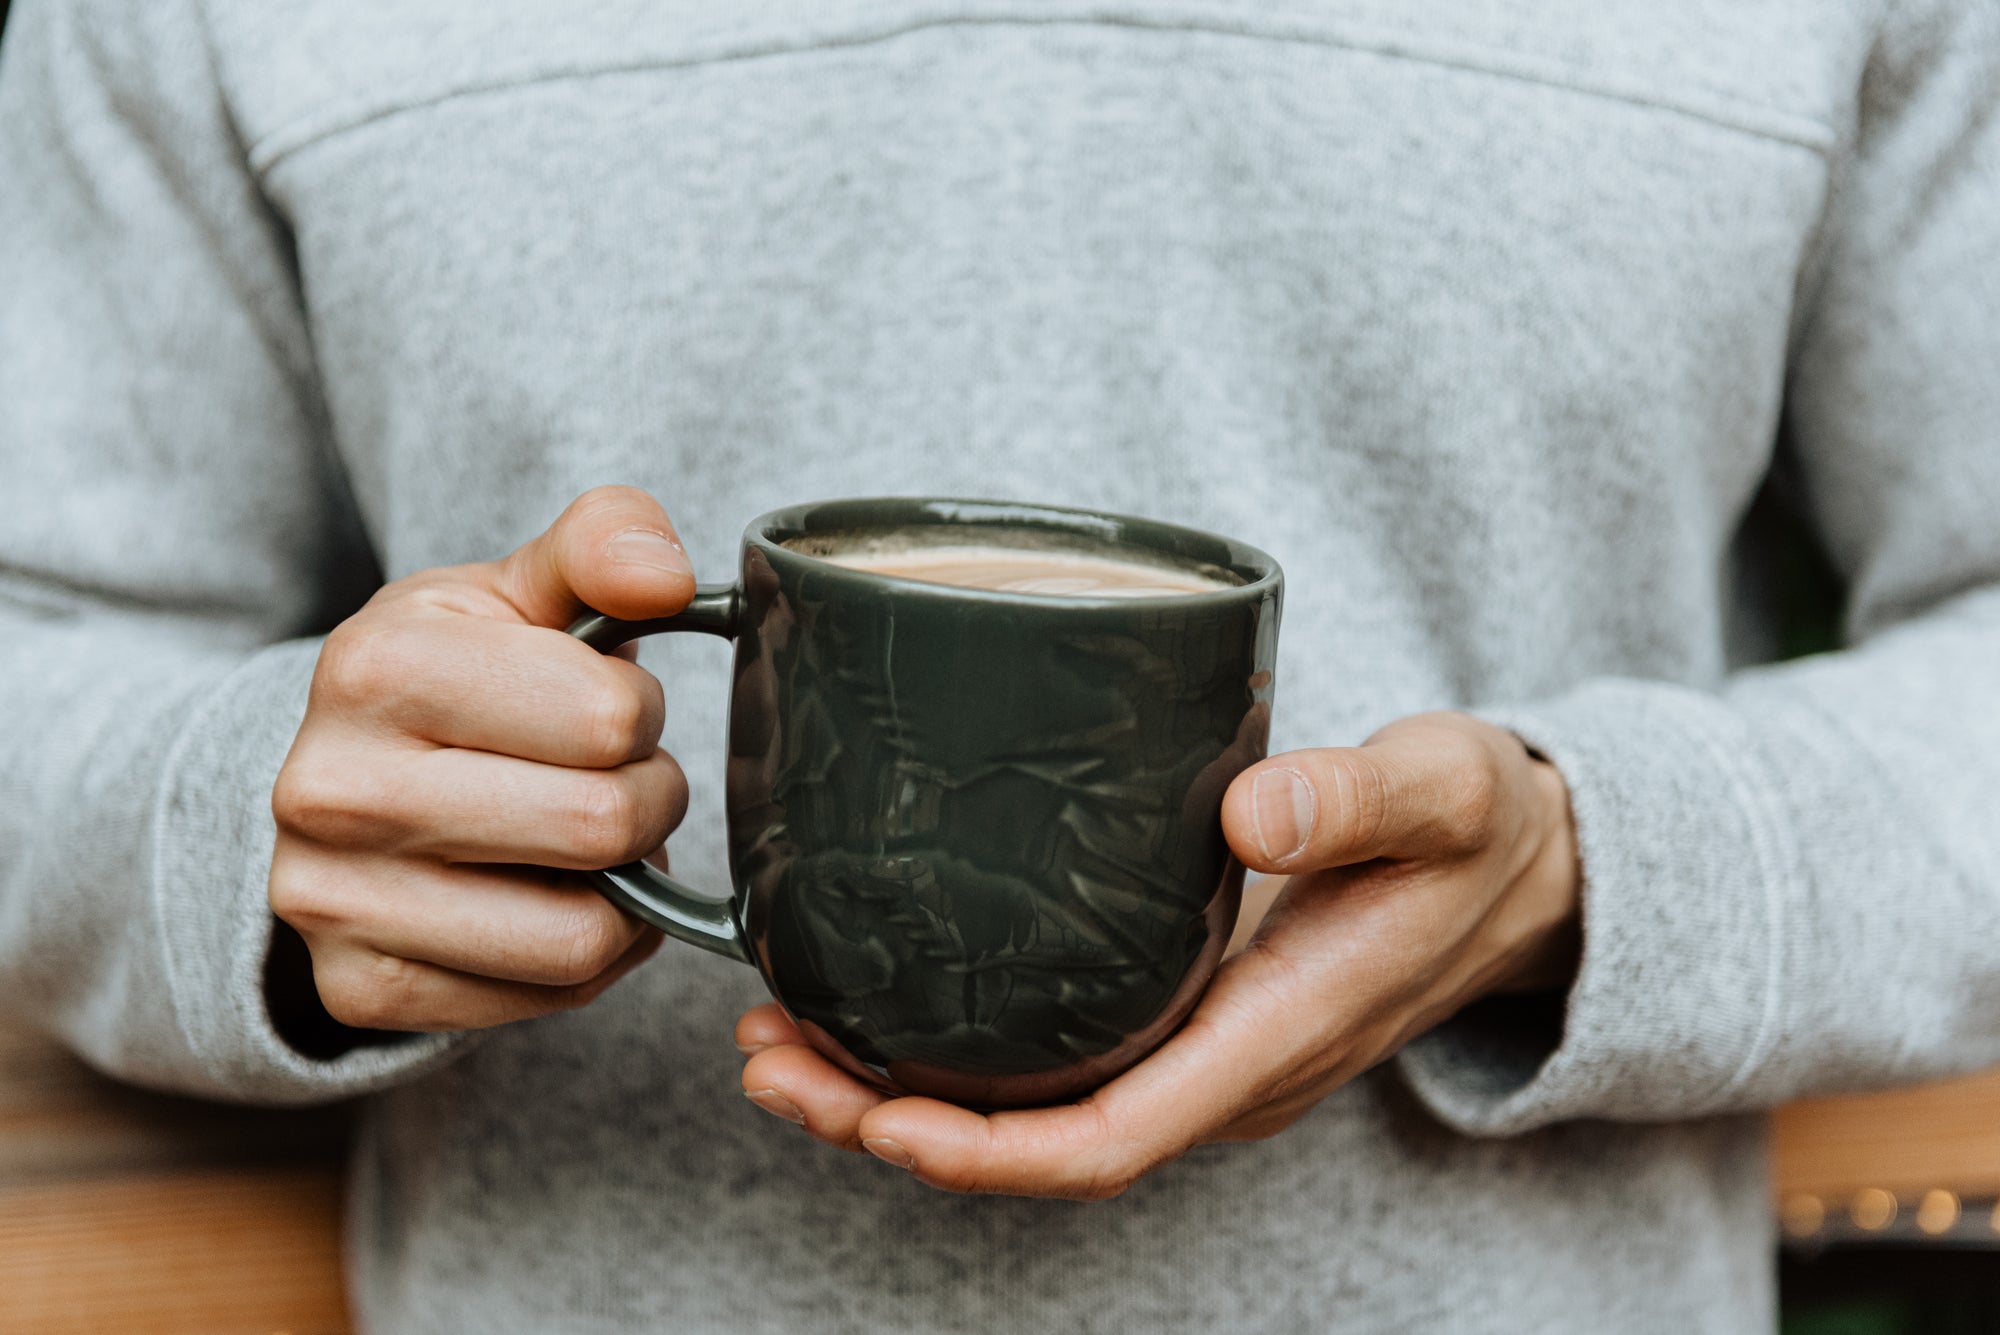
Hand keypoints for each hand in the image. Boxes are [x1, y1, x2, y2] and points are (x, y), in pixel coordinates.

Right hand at [269, 486, 695, 1030]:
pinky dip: (589, 955)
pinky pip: (548, 996)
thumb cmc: (463, 672)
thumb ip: (606, 541)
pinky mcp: (362, 987)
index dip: (639, 714)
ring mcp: (334, 901)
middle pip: (601, 827)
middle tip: (617, 780)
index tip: (605, 708)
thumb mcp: (523, 586)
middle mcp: (334, 790)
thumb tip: (664, 577)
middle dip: (647, 801)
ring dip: (626, 890)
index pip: (608, 718)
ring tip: (591, 843)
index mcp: (377, 667)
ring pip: (582, 934)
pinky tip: (556, 898)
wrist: (353, 771)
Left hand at [734, 712, 1579, 1198]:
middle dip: (892, 1128)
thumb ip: (1362, 799)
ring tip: (776, 1041)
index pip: (1111, 1141)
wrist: (1520, 869)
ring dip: (895, 1098)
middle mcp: (1221, 1073)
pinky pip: (1050, 1069)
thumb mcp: (1446, 790)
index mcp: (1274, 1038)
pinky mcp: (1178, 1016)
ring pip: (1032, 1117)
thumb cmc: (1478, 830)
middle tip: (768, 1060)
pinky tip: (872, 1003)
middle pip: (1037, 1148)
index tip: (877, 1123)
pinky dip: (948, 1055)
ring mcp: (1197, 1052)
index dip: (986, 1152)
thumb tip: (1251, 816)